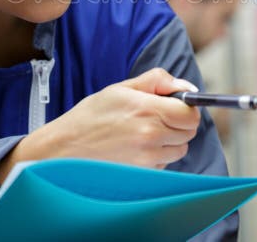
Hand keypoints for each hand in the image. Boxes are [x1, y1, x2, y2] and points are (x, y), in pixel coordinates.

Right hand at [0, 68, 200, 182]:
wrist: (65, 148)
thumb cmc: (91, 116)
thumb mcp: (121, 88)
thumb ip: (158, 82)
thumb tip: (187, 87)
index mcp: (148, 111)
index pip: (190, 113)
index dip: (186, 107)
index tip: (175, 104)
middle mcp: (151, 137)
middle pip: (189, 132)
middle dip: (179, 123)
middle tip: (158, 116)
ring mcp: (148, 158)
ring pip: (179, 149)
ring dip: (170, 141)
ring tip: (144, 132)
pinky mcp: (143, 174)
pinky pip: (164, 163)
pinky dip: (158, 156)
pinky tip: (137, 147)